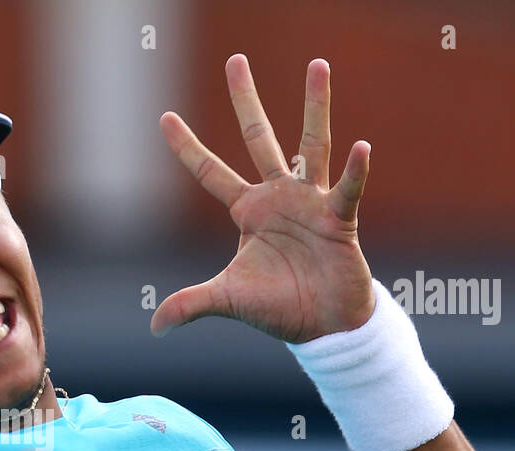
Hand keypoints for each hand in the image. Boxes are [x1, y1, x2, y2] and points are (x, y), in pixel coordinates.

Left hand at [152, 55, 375, 343]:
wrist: (324, 326)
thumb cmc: (278, 307)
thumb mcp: (227, 300)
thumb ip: (191, 305)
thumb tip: (154, 327)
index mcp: (248, 211)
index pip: (209, 172)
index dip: (187, 147)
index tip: (164, 117)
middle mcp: (277, 197)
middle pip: (257, 138)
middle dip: (245, 100)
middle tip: (235, 60)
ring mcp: (310, 202)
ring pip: (311, 143)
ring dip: (314, 105)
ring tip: (317, 65)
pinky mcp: (339, 218)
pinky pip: (346, 189)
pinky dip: (353, 170)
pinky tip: (360, 146)